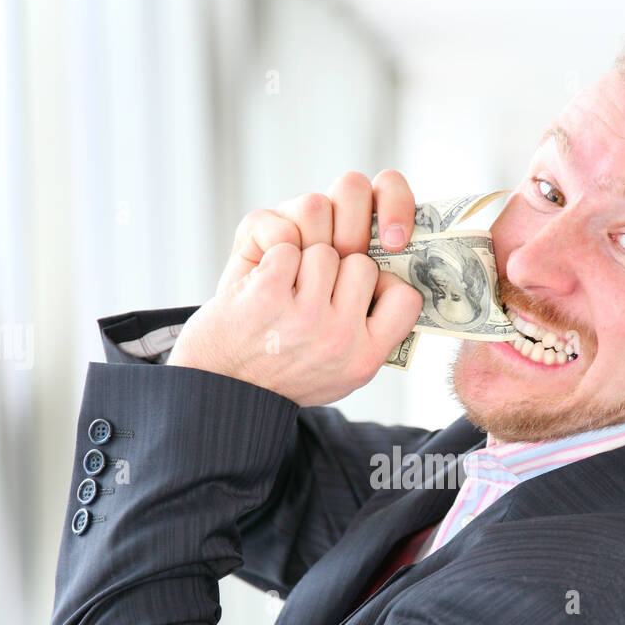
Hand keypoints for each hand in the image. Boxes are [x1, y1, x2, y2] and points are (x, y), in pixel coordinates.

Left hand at [166, 170, 421, 404]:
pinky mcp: (269, 294)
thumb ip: (370, 331)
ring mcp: (306, 317)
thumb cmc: (281, 369)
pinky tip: (260, 287)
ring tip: (283, 294)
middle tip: (307, 296)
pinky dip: (269, 255)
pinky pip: (285, 240)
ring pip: (324, 247)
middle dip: (335, 268)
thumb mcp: (340, 372)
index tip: (360, 291)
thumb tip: (389, 264)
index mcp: (366, 358)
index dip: (386, 282)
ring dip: (301, 259)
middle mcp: (341, 340)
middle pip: (362, 261)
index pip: (406, 296)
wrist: (218, 384)